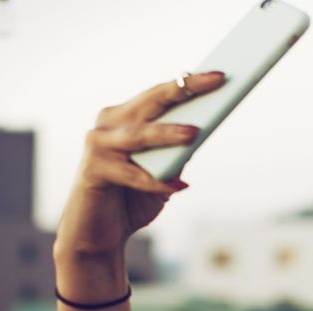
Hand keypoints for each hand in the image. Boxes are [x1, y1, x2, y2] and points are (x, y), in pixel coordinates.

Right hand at [55, 72, 224, 262]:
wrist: (98, 233)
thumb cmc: (133, 199)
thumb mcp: (164, 172)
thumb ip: (178, 151)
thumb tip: (203, 129)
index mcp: (126, 117)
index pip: (160, 95)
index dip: (188, 83)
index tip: (218, 74)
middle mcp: (109, 124)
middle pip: (151, 102)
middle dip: (184, 90)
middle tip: (215, 81)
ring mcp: (99, 144)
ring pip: (140, 134)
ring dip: (167, 133)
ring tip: (194, 133)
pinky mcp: (93, 170)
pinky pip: (131, 174)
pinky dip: (155, 182)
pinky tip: (176, 187)